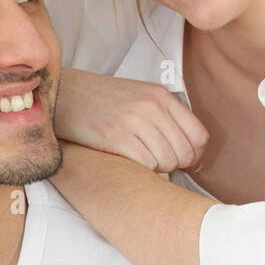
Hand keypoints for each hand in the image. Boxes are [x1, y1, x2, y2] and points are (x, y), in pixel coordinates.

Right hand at [54, 67, 207, 172]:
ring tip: (140, 160)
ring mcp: (135, 121)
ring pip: (168, 162)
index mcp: (161, 96)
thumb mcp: (139, 97)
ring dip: (157, 168)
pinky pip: (147, 165)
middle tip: (157, 163)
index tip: (184, 163)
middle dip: (175, 165)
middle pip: (185, 153)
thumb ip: (166, 119)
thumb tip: (195, 158)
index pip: (199, 136)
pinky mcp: (117, 137)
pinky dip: (141, 170)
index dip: (195, 156)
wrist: (65, 94)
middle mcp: (152, 106)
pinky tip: (128, 161)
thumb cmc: (102, 101)